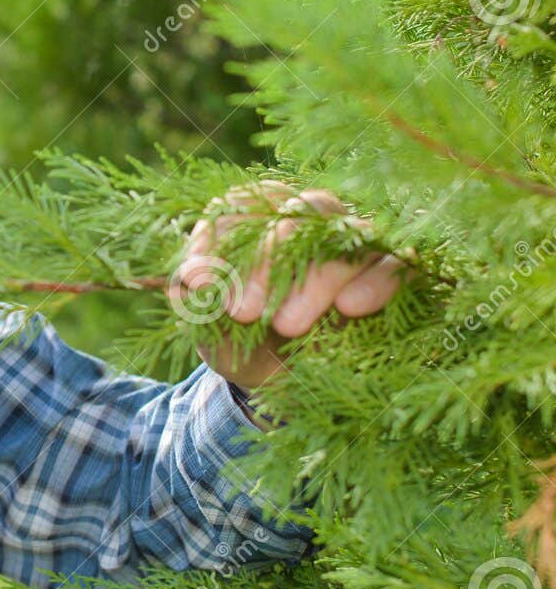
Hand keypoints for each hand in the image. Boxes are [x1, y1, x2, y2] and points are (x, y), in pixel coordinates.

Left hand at [169, 182, 408, 398]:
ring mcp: (352, 242)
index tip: (200, 284)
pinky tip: (351, 307)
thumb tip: (190, 280)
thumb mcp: (209, 325)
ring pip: (344, 233)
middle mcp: (306, 218)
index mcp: (254, 219)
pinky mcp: (390, 272)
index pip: (241, 206)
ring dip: (315, 277)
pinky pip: (397, 263)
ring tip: (287, 325)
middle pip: (296, 212)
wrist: (276, 382)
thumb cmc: (238, 338)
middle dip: (266, 262)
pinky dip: (377, 281)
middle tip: (244, 312)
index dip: (219, 241)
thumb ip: (199, 300)